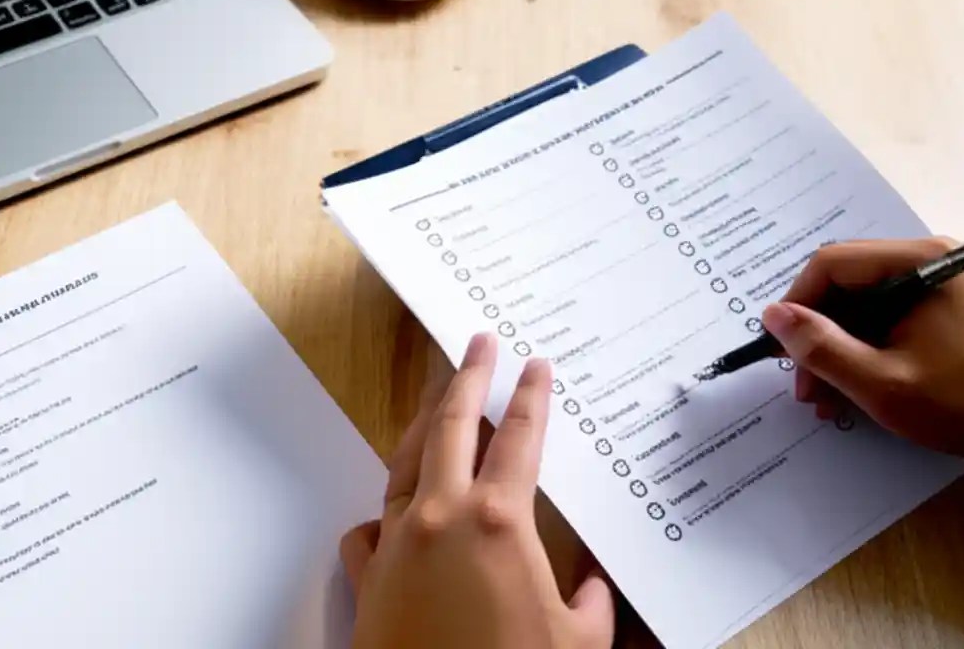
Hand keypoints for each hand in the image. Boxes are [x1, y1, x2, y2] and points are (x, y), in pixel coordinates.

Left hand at [339, 333, 614, 648]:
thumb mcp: (578, 642)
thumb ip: (589, 604)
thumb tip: (593, 591)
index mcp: (497, 522)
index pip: (520, 438)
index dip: (531, 397)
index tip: (535, 367)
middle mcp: (440, 517)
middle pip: (453, 424)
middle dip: (468, 376)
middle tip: (478, 344)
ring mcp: (397, 541)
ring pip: (407, 460)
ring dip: (426, 424)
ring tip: (439, 398)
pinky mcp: (369, 574)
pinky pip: (371, 525)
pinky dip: (385, 511)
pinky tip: (394, 509)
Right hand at [761, 237, 963, 458]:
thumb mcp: (882, 382)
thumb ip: (821, 348)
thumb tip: (771, 316)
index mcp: (919, 264)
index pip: (831, 264)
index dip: (796, 304)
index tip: (781, 349)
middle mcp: (932, 261)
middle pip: (847, 284)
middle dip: (818, 336)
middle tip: (806, 387)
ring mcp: (943, 283)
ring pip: (866, 304)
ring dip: (839, 349)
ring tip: (828, 399)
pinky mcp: (950, 306)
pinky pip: (892, 316)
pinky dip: (869, 348)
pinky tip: (859, 387)